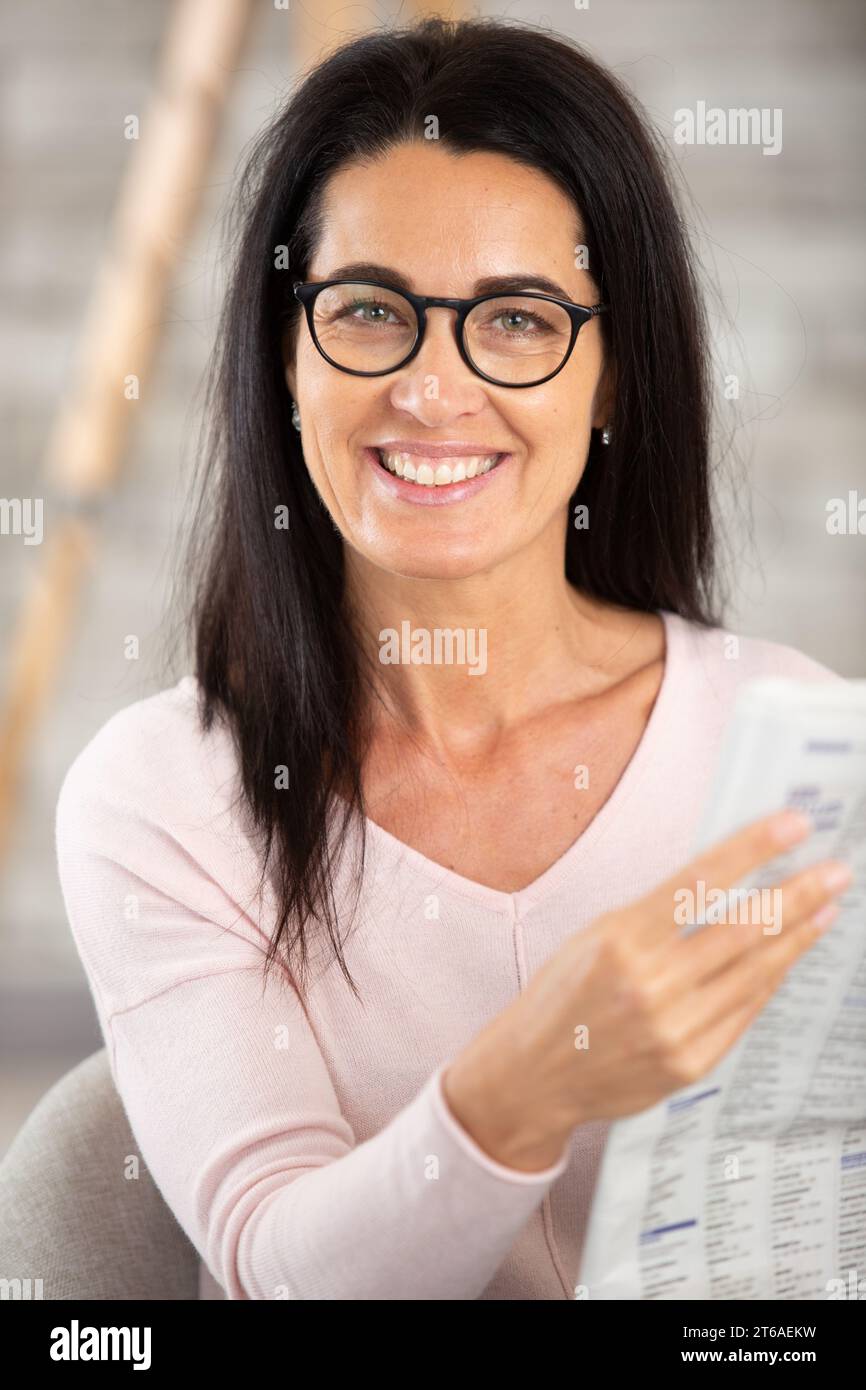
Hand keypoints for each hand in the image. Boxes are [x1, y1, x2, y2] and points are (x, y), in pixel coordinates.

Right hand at [442, 808, 852, 1169]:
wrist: (535, 1075)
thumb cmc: (563, 994)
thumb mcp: (596, 936)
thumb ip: (656, 915)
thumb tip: (724, 881)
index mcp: (620, 940)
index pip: (699, 882)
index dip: (752, 850)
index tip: (793, 826)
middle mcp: (649, 984)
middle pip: (742, 929)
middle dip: (798, 894)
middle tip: (835, 870)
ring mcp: (674, 1029)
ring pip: (755, 972)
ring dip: (798, 936)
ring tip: (827, 908)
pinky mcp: (690, 1064)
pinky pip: (744, 1012)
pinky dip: (771, 978)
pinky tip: (789, 954)